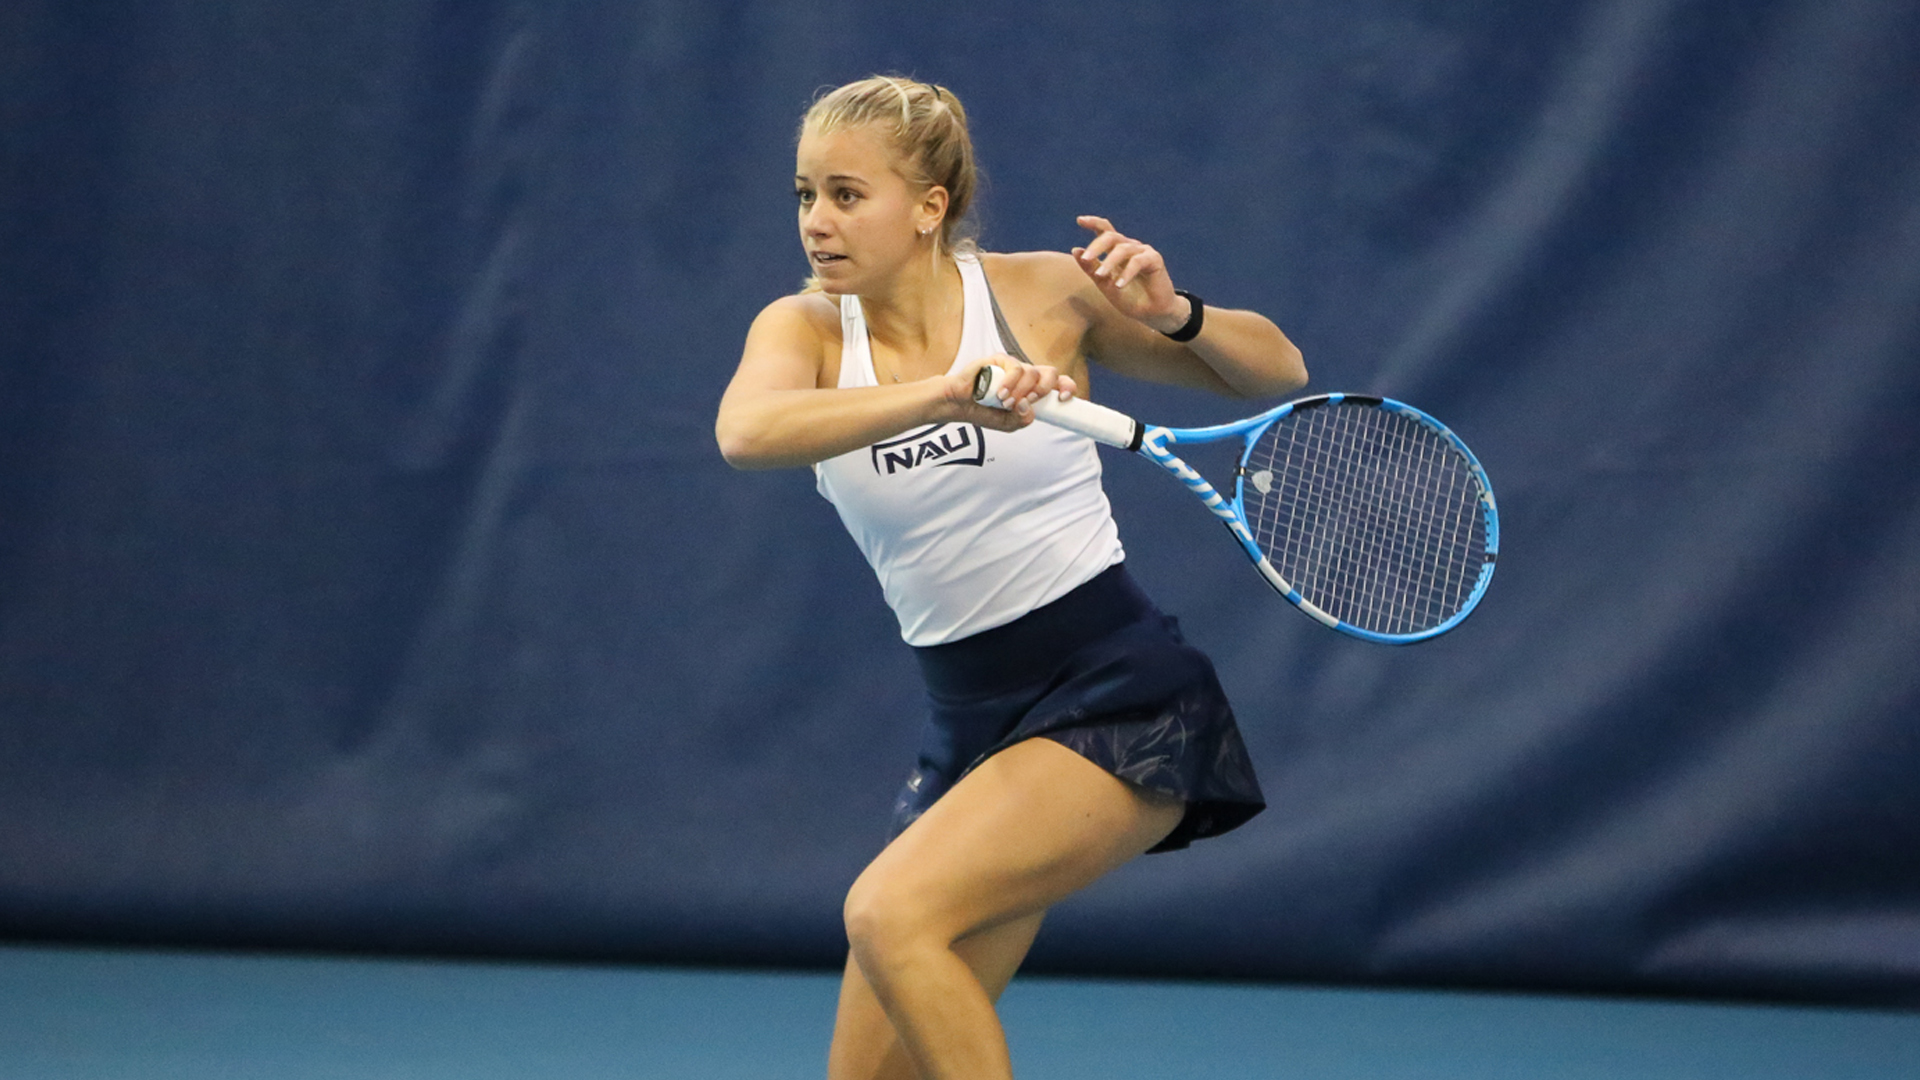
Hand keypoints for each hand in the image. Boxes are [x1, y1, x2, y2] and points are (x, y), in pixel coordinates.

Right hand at [944, 357, 1076, 430]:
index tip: (1064, 399)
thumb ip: (1023, 420)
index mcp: (1034, 390)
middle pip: (1051, 373)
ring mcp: (1015, 367)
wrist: (960, 404)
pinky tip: (1000, 394)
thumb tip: (1028, 406)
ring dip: (1021, 391)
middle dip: (1043, 390)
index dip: (1067, 387)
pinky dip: (1010, 383)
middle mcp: (1028, 377)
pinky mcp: (1001, 360)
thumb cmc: (985, 412)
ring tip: (1005, 402)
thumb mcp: (1009, 424)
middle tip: (1029, 401)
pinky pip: (1016, 368)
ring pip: (1032, 372)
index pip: (1059, 384)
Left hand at [1072, 215, 1188, 333]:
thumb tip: (1075, 250)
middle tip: (1085, 258)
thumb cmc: (1128, 298)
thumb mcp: (1104, 284)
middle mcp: (1130, 247)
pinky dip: (1127, 273)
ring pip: (1122, 249)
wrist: (1151, 313)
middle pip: (1111, 236)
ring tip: (1101, 276)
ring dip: (1109, 262)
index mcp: (1116, 250)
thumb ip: (1091, 268)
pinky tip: (1119, 285)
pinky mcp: (1155, 259)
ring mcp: (1143, 251)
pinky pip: (1138, 261)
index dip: (1093, 223)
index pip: (1105, 231)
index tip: (1079, 220)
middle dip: (1096, 246)